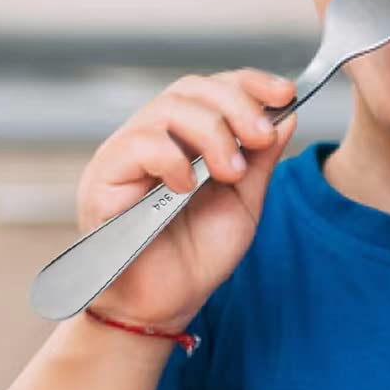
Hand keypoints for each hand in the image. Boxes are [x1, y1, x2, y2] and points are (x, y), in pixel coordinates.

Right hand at [81, 69, 297, 334]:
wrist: (163, 306)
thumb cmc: (197, 257)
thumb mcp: (244, 202)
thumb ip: (261, 159)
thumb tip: (286, 113)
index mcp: (185, 138)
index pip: (213, 89)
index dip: (249, 83)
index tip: (286, 93)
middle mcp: (153, 137)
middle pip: (192, 89)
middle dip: (237, 107)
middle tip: (262, 139)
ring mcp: (125, 154)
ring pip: (167, 109)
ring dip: (212, 133)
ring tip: (231, 172)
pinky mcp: (103, 178)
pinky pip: (138, 145)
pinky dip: (172, 158)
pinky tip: (188, 186)